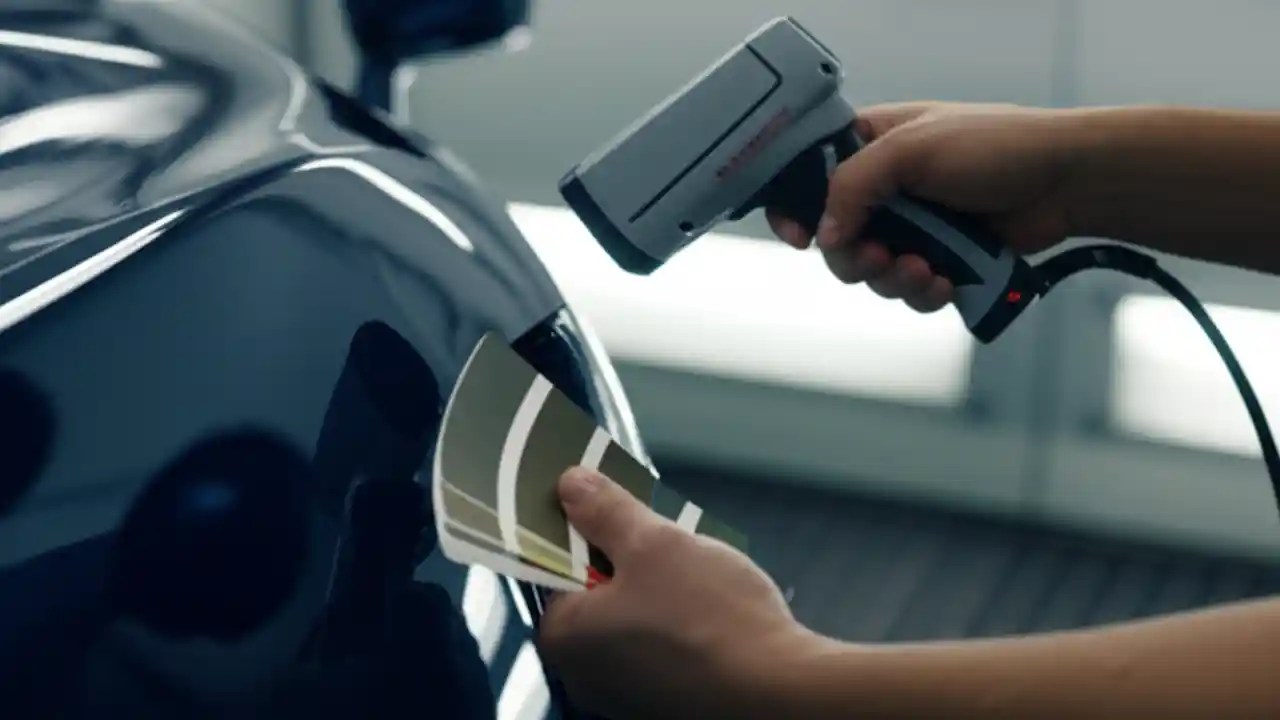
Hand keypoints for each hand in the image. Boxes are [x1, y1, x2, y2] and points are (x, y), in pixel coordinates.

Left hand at [537, 468, 811, 719]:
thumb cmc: (706, 615)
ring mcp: (626, 700)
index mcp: (563, 638)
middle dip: (625, 566)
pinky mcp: (667, 707)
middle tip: (664, 540)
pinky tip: (713, 612)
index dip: (583, 533)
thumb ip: (606, 512)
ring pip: (632, 626)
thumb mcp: (653, 543)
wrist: (779, 693)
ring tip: (697, 573)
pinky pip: (662, 654)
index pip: (555, 571)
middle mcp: (583, 677)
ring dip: (656, 597)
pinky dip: (679, 630)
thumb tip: (569, 484)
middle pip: (594, 600)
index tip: (613, 510)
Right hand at [767, 101, 1080, 312]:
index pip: (808, 178)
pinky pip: (910, 290)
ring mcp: (913, 226)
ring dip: (893, 279)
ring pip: (871, 272)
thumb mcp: (911, 151)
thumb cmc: (996, 146)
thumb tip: (823, 234)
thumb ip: (853, 186)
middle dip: (855, 257)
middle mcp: (885, 188)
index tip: (800, 237)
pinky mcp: (940, 258)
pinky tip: (946, 280)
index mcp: (870, 145)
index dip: (796, 210)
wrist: (1065, 183)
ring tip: (926, 270)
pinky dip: (923, 292)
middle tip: (879, 256)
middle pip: (837, 239)